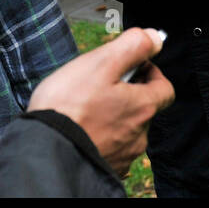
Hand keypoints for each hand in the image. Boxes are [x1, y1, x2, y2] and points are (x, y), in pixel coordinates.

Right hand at [27, 28, 174, 176]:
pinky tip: (81, 130)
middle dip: (128, 94)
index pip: (165, 88)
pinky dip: (101, 137)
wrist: (43, 152)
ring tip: (86, 109)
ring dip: (114, 117)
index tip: (131, 67)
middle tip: (100, 85)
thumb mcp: (100, 63)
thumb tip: (155, 38)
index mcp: (142, 107)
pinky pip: (111, 149)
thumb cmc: (67, 107)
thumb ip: (132, 47)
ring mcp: (123, 156)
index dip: (150, 72)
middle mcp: (139, 136)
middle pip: (144, 108)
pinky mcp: (106, 169)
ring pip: (127, 129)